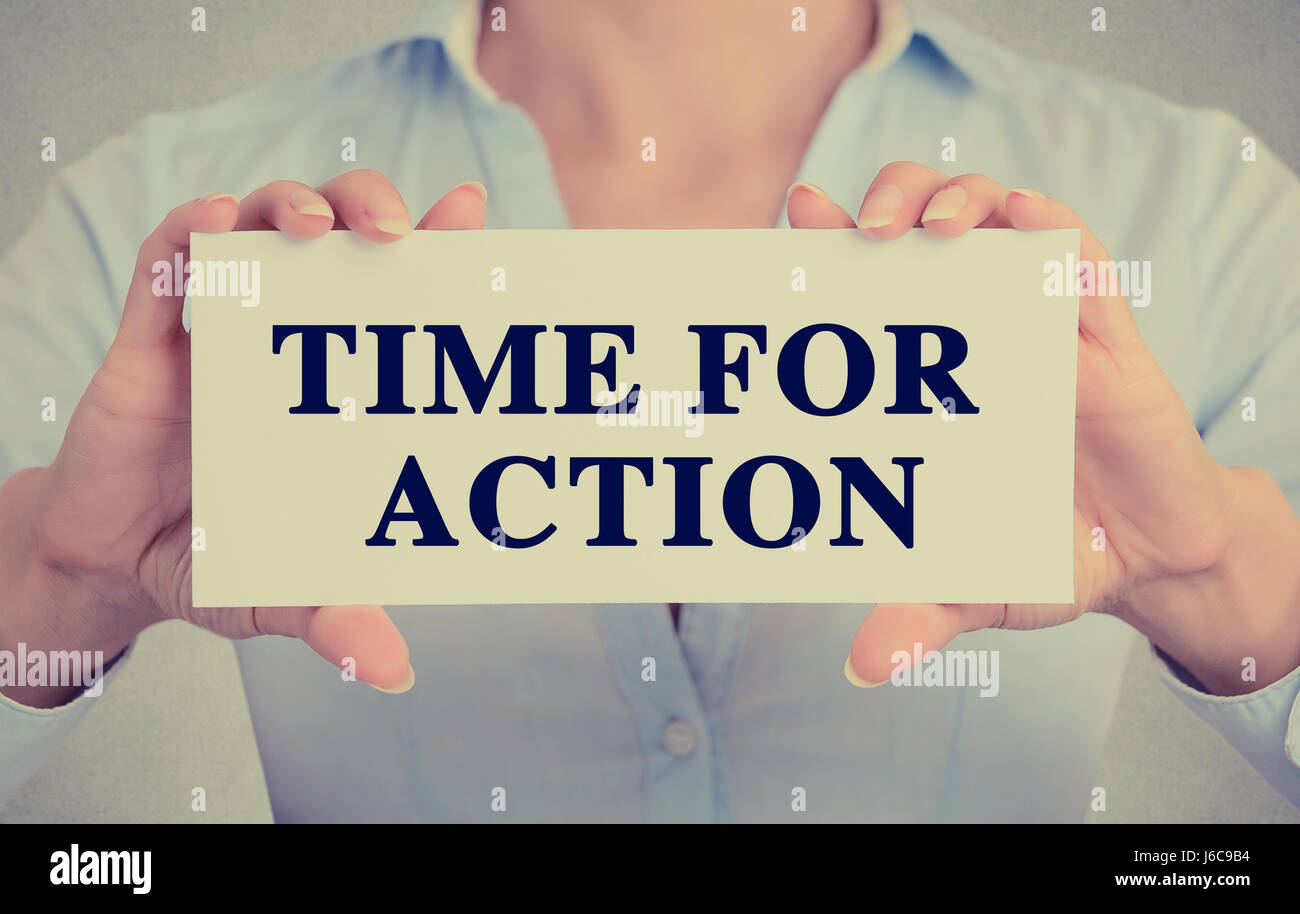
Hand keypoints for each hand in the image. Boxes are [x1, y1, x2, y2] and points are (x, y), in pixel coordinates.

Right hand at [0, 170, 486, 706]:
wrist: (115, 564)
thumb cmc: (217, 561)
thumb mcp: (282, 591)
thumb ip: (335, 619)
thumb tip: (395, 673)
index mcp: (334, 382)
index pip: (396, 292)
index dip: (438, 246)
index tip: (472, 216)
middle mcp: (286, 339)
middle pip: (336, 233)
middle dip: (368, 206)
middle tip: (396, 231)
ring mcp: (221, 330)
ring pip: (258, 226)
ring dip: (291, 204)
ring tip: (316, 225)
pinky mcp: (148, 338)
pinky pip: (167, 262)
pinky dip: (191, 235)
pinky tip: (216, 227)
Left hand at [788, 163, 1299, 695]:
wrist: (1148, 559)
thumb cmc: (1046, 555)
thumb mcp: (976, 589)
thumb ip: (922, 615)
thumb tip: (865, 668)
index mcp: (934, 376)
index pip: (872, 285)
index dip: (830, 242)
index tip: (796, 218)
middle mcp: (981, 333)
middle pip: (926, 224)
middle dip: (891, 200)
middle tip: (864, 231)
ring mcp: (1042, 325)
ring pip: (1002, 216)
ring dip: (965, 198)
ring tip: (938, 228)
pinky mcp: (1109, 333)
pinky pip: (1082, 257)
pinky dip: (1052, 234)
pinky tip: (1030, 234)